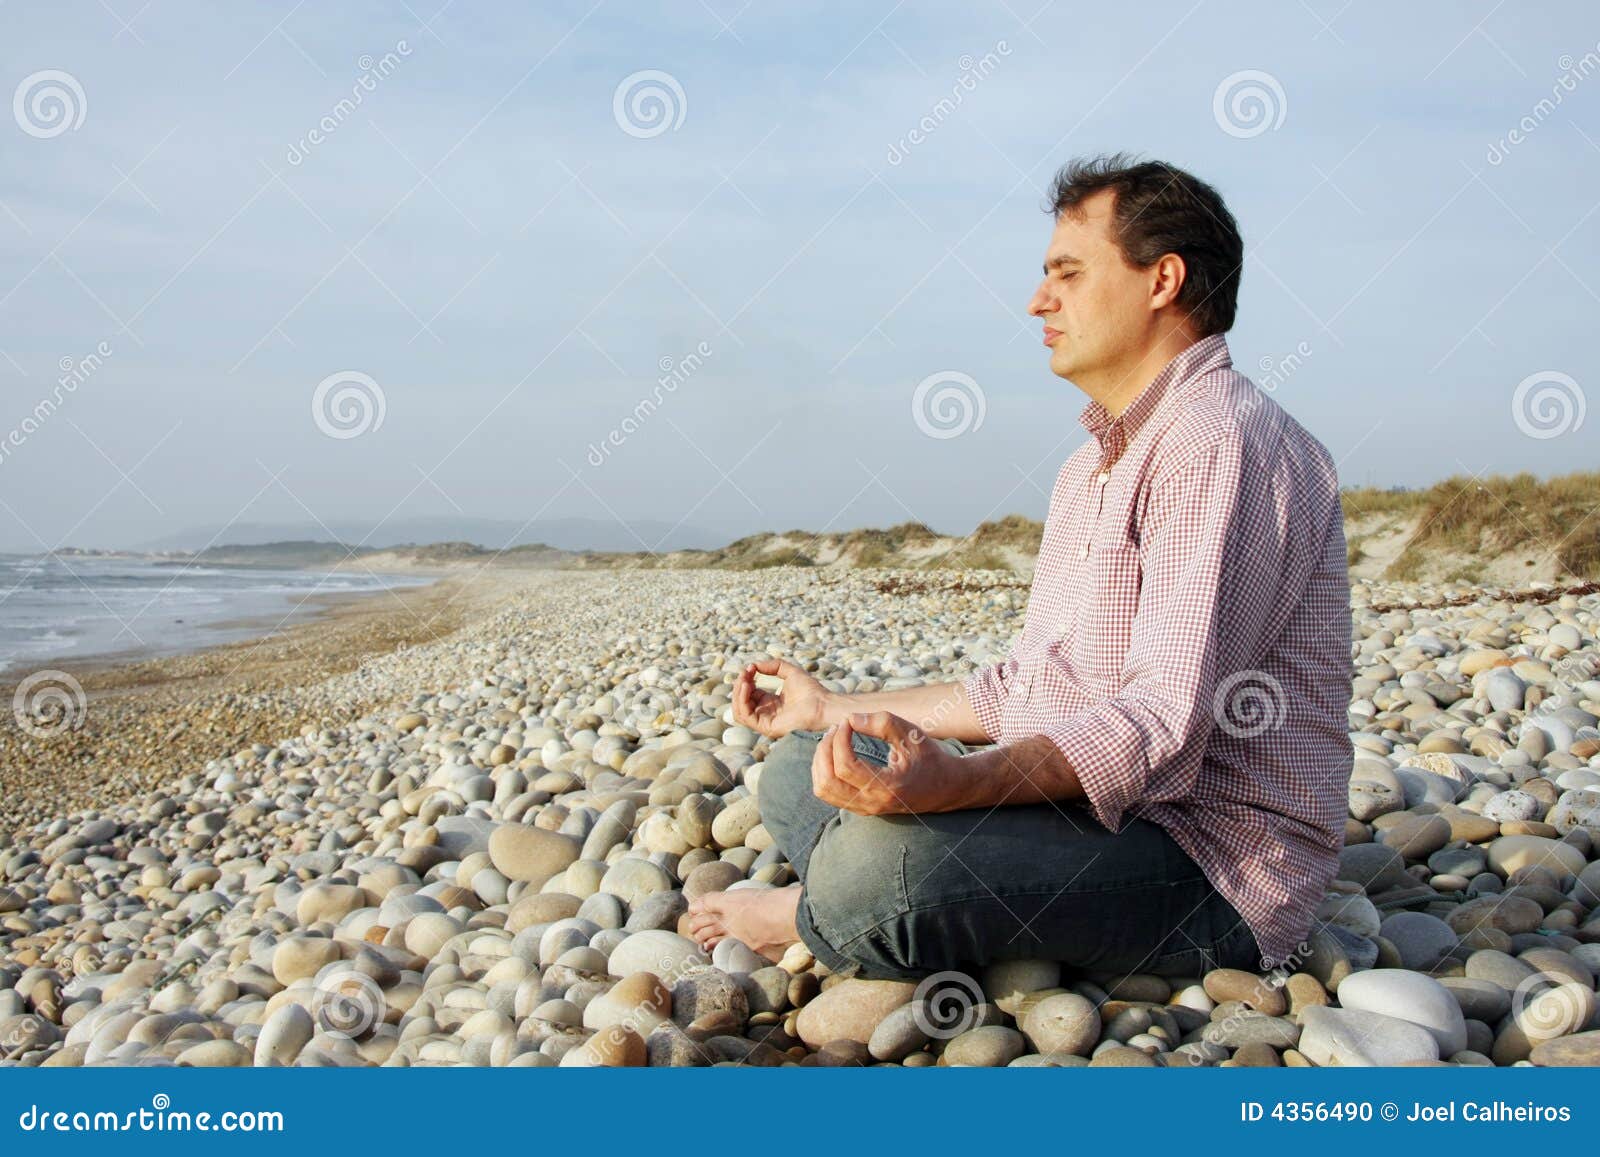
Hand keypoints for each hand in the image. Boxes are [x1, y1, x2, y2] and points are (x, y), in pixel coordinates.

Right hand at [733, 657, 834, 738]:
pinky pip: (746, 716)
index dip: (746, 679)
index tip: (750, 667)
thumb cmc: (811, 691)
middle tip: (746, 671)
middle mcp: (766, 713)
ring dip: (738, 693)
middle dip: (740, 685)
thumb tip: (754, 665)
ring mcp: (765, 722)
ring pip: (739, 711)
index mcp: (770, 702)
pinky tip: (748, 686)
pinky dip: (743, 700)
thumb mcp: (789, 671)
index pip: (749, 693)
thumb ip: (773, 666)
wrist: (823, 705)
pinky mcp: (767, 728)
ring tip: (745, 679)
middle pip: (741, 702)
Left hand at [811, 711, 967, 814]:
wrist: (945, 788)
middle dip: (824, 749)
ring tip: (831, 739)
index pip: (846, 766)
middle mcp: (872, 803)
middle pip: (827, 781)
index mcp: (887, 786)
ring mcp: (865, 809)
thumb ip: (883, 723)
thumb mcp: (913, 735)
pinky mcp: (860, 808)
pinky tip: (834, 753)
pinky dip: (823, 771)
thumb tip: (851, 719)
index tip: (848, 722)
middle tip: (836, 728)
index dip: (839, 739)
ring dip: (820, 761)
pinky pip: (828, 793)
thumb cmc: (929, 758)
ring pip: (823, 790)